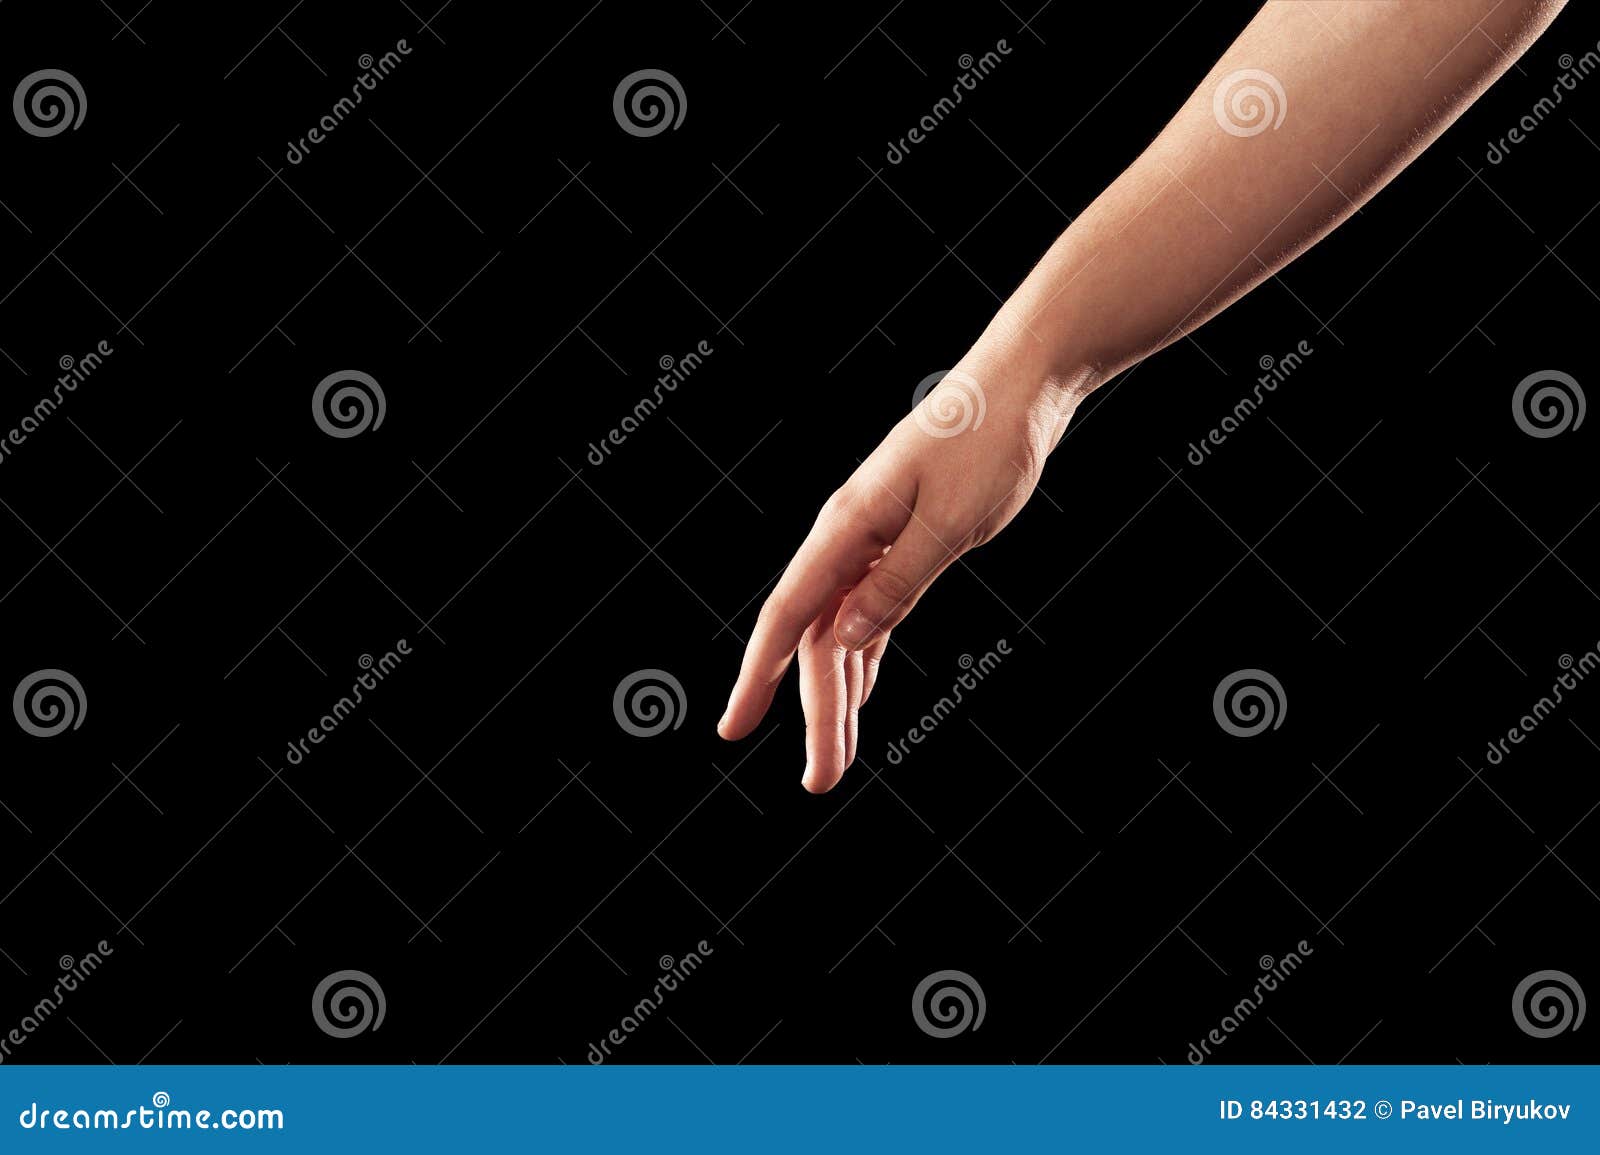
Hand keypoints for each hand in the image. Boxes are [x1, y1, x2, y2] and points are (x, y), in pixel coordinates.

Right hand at [716, 341, 1081, 791]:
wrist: (1018, 387)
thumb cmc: (986, 443)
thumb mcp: (949, 523)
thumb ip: (895, 585)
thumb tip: (842, 641)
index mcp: (848, 528)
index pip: (790, 615)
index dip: (758, 677)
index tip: (733, 729)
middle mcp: (849, 539)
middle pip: (818, 640)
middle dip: (815, 713)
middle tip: (819, 782)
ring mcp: (873, 543)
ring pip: (843, 634)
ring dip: (840, 697)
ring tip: (836, 761)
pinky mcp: (902, 545)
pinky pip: (871, 615)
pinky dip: (863, 659)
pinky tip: (859, 696)